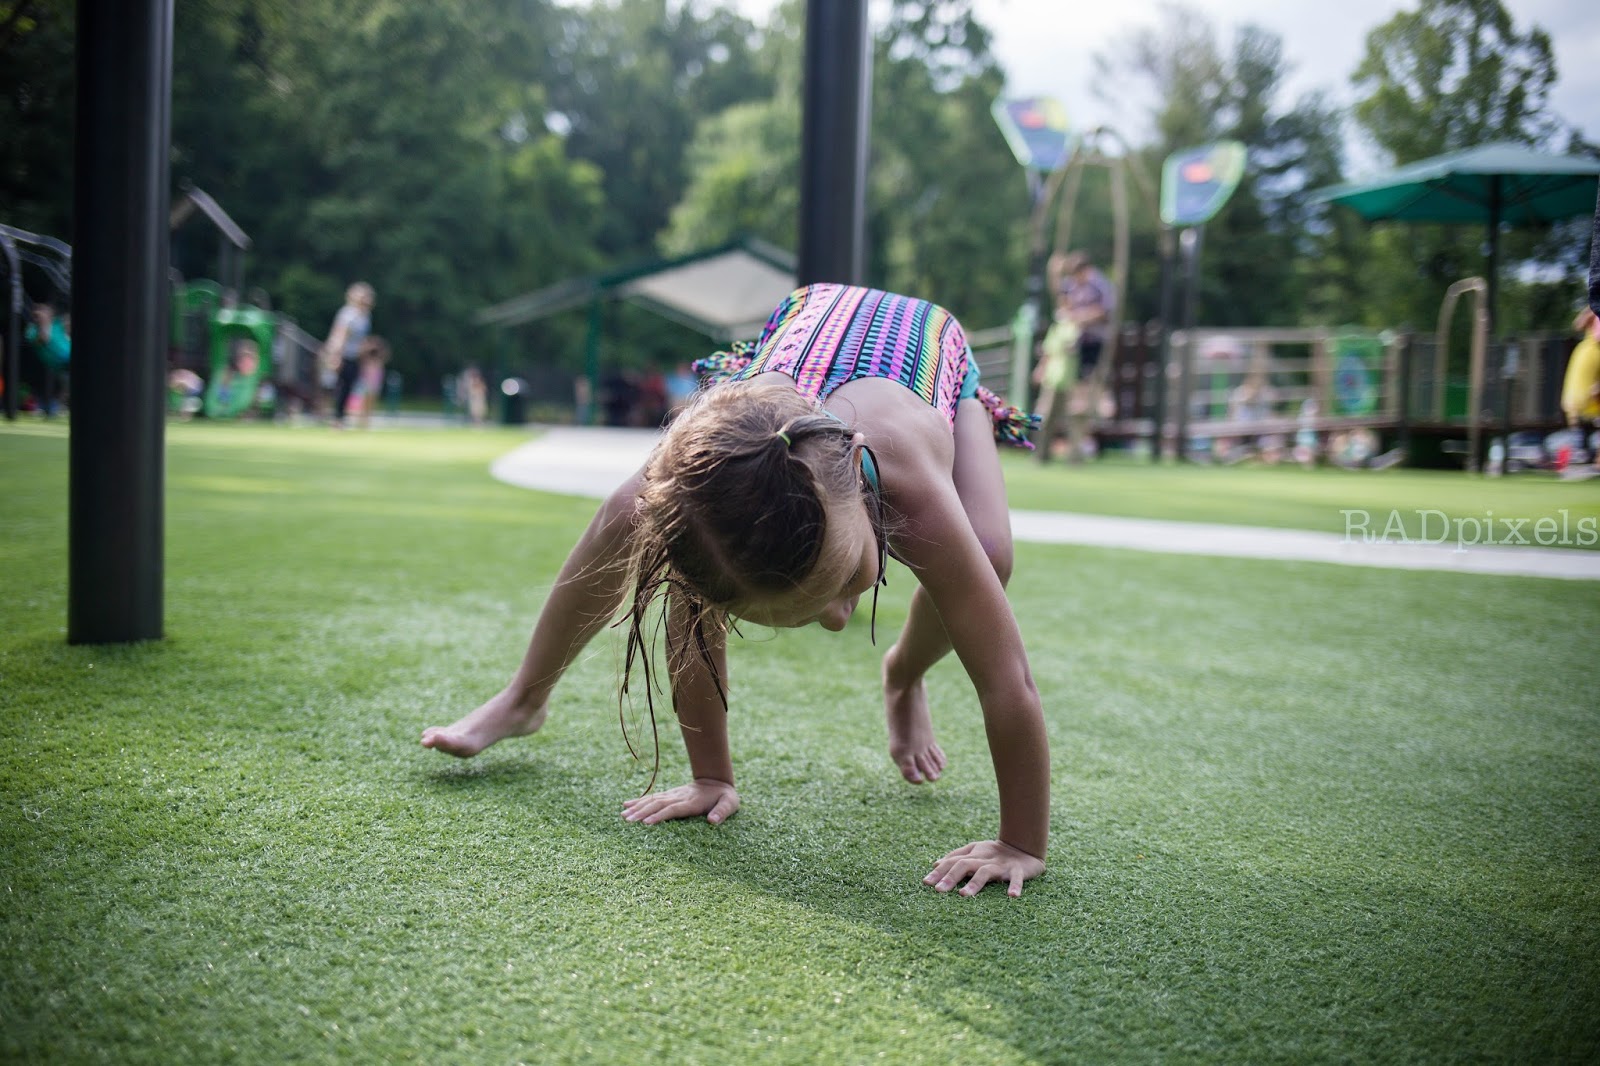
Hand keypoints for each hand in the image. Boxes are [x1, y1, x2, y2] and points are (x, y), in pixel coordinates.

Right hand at [621, 778, 738, 825]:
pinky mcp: (669, 795)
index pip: (674, 809)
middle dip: (642, 813)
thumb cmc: (725, 797)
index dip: (660, 816)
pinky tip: (626, 805)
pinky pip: (652, 798)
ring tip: (623, 815)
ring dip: (637, 808)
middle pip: (659, 805)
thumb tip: (712, 821)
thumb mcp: (730, 803)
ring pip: (653, 801)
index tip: (646, 823)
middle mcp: (680, 797)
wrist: (717, 780)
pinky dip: (639, 801)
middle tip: (627, 821)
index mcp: (693, 802)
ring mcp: (673, 795)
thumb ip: (722, 811)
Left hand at [924, 840, 1043, 897]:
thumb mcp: (975, 851)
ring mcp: (1001, 865)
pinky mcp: (1018, 871)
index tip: (926, 883)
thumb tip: (935, 864)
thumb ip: (955, 856)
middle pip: (965, 865)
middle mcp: (985, 859)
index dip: (939, 872)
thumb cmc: (995, 852)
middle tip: (939, 891)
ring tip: (963, 895)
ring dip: (975, 883)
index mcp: (973, 855)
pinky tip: (1012, 896)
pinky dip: (1015, 886)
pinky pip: (1017, 879)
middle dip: (951, 877)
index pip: (952, 862)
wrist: (1025, 847)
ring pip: (986, 872)